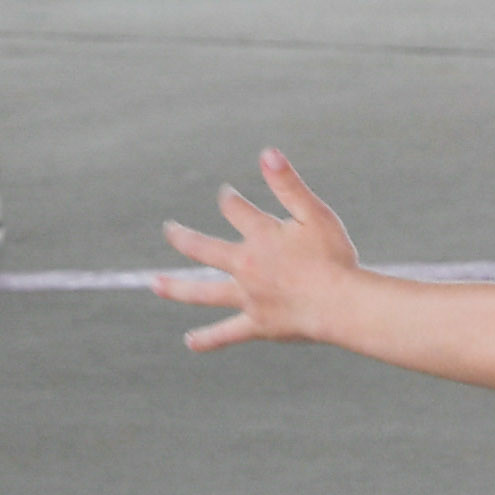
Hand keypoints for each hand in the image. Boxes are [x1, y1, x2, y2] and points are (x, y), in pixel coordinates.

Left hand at [153, 149, 359, 350]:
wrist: (340, 304)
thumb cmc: (333, 257)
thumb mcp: (315, 213)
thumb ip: (288, 185)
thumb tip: (266, 152)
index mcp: (260, 235)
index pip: (234, 209)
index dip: (229, 199)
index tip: (227, 195)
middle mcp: (246, 266)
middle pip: (204, 249)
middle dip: (184, 237)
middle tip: (169, 229)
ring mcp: (248, 297)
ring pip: (203, 293)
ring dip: (177, 288)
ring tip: (154, 284)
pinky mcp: (256, 324)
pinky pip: (226, 333)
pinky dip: (208, 339)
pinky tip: (191, 342)